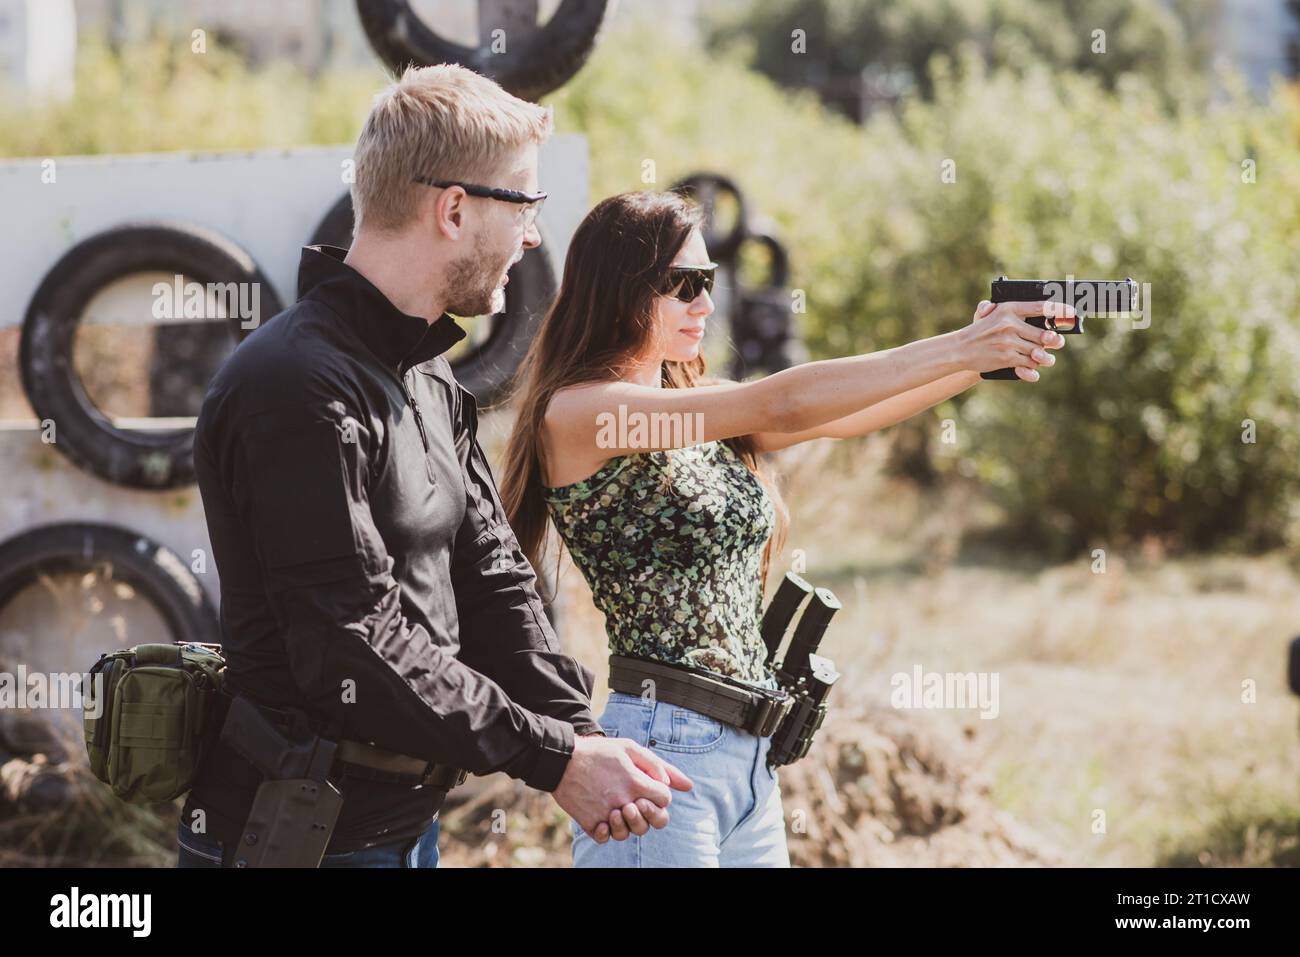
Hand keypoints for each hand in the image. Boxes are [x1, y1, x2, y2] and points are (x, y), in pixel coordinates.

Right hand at [551, 734, 692, 842]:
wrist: (560, 759)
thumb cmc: (598, 751)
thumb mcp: (630, 748)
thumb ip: (658, 765)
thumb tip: (686, 785)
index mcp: (636, 783)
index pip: (664, 800)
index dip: (660, 793)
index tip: (648, 786)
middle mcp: (623, 802)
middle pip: (651, 824)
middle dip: (650, 813)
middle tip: (636, 801)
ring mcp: (606, 814)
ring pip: (628, 833)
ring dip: (628, 823)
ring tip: (618, 807)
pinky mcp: (589, 822)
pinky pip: (605, 838)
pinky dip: (607, 831)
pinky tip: (604, 817)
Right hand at [961, 299, 1070, 381]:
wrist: (959, 349)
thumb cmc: (979, 331)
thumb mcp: (991, 314)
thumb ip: (1012, 311)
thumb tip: (1041, 308)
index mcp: (1008, 309)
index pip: (1040, 307)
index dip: (1059, 310)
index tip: (1071, 313)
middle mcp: (1010, 324)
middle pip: (1044, 334)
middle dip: (1054, 340)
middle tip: (1057, 342)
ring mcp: (1009, 342)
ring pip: (1038, 351)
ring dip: (1044, 357)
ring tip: (1046, 358)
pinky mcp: (1006, 358)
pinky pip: (1028, 364)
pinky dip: (1031, 368)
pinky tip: (1030, 368)